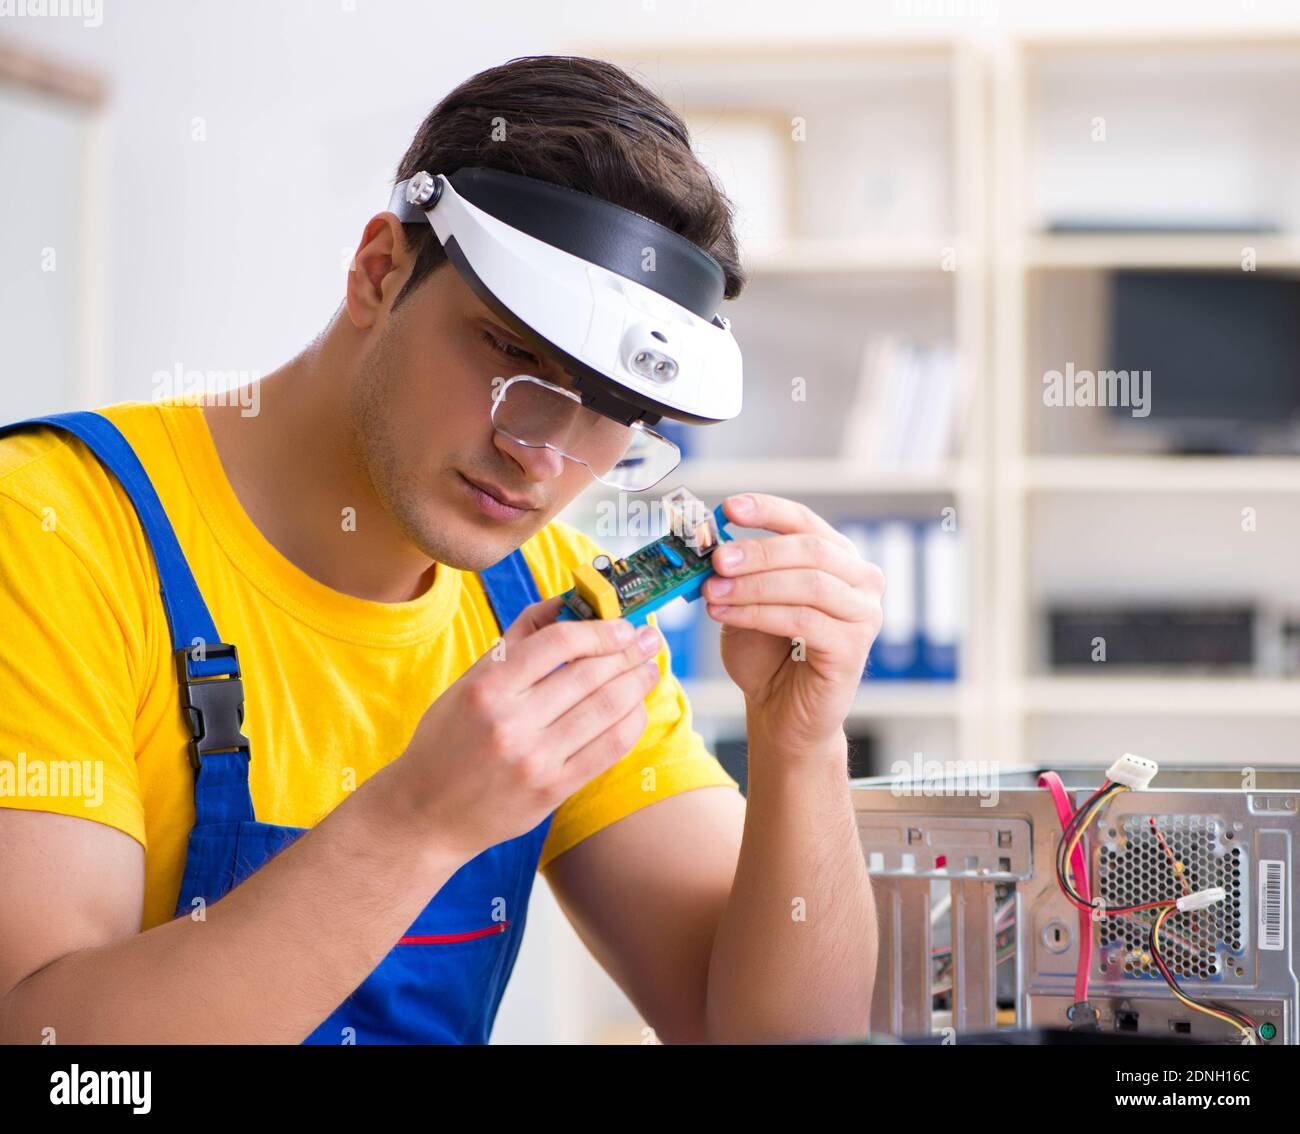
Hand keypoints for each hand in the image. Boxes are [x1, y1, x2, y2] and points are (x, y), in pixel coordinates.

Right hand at [392, 595, 663, 860]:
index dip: (599, 629)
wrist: (425, 814)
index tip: (622, 625)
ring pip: (607, 709)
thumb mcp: (469, 681)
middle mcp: (511, 723)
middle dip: (629, 652)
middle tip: (650, 639)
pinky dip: (631, 722)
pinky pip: (609, 749)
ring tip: (649, 669)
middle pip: (590, 674)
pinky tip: (636, 707)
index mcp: (486, 687)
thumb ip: (517, 640)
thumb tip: (566, 602)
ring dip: (638, 683)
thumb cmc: (447, 739)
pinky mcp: (553, 791)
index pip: (559, 642)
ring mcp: (535, 760)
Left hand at [702, 494, 884, 763]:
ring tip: (713, 592)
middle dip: (758, 552)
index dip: (768, 510)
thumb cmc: (766, 655)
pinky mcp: (854, 648)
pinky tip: (725, 615)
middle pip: (810, 550)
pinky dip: (758, 613)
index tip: (729, 507)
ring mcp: (863, 615)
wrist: (780, 712)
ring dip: (753, 585)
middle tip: (716, 558)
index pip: (805, 522)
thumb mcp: (744, 602)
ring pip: (808, 584)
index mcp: (837, 558)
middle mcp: (860, 580)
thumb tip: (711, 541)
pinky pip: (803, 620)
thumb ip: (736, 573)